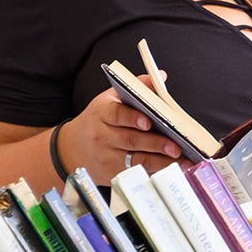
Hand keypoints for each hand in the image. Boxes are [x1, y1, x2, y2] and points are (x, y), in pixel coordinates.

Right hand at [57, 86, 185, 183]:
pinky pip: (136, 173)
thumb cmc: (98, 120)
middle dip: (156, 143)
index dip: (132, 118)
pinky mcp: (111, 173)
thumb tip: (161, 77)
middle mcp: (102, 135)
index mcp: (102, 112)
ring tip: (180, 160)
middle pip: (131, 140)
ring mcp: (106, 156)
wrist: (71, 148)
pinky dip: (155, 172)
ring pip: (136, 160)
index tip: (148, 122)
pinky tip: (171, 170)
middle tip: (176, 146)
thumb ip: (136, 86)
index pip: (116, 114)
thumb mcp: (110, 99)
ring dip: (160, 162)